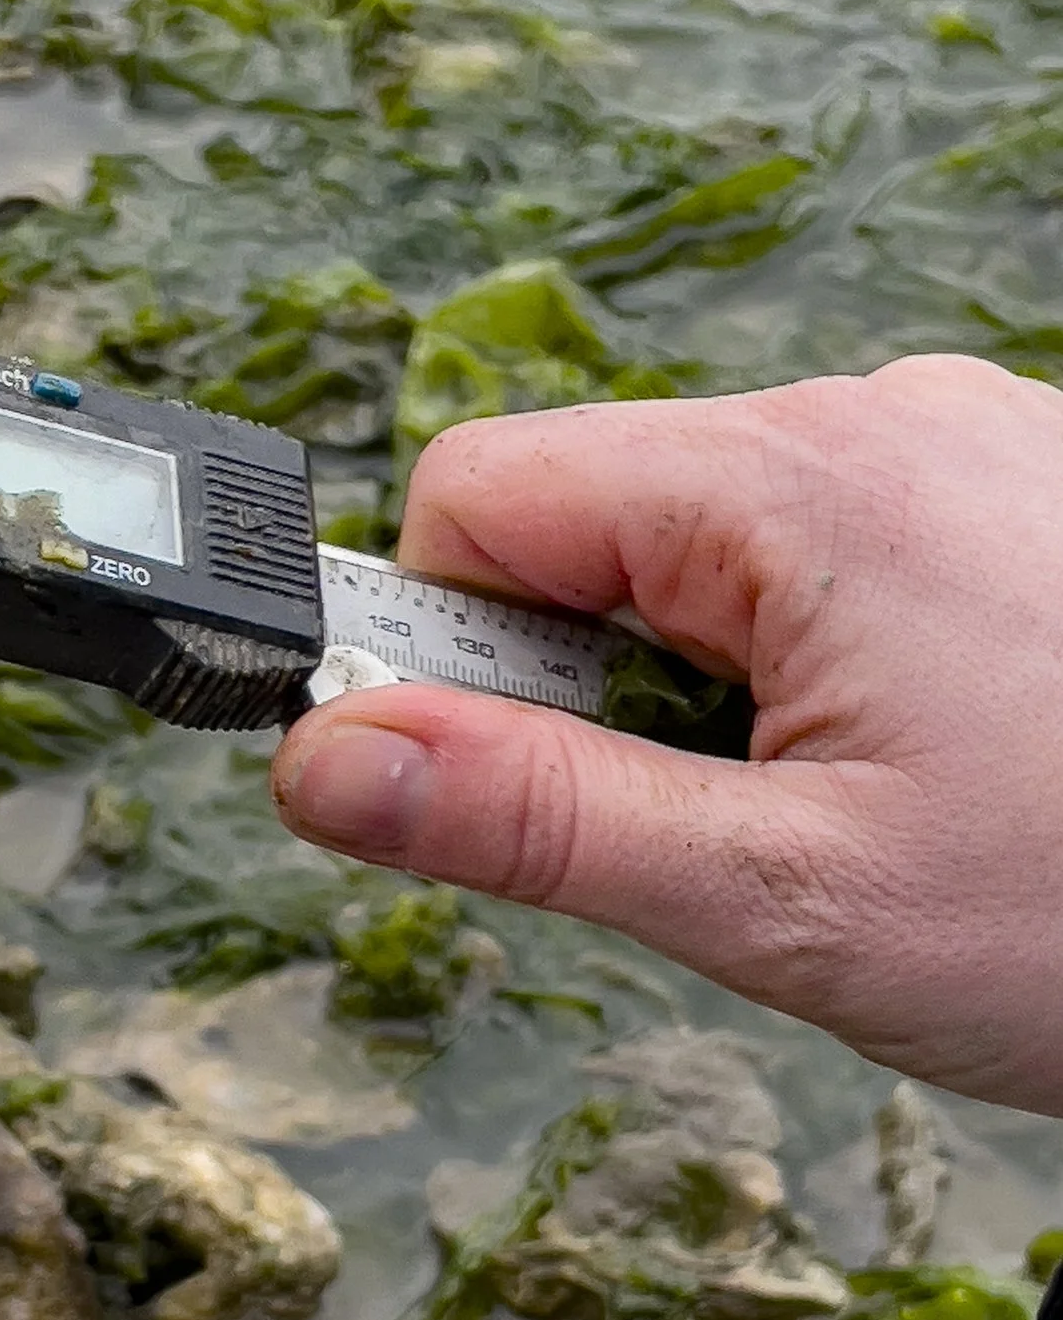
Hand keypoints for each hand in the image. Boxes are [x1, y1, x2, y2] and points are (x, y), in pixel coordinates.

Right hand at [270, 354, 1062, 1115]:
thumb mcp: (782, 899)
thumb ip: (533, 820)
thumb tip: (326, 760)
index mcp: (802, 483)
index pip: (482, 494)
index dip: (442, 654)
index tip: (495, 790)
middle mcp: (880, 421)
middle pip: (594, 518)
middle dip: (591, 683)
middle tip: (710, 834)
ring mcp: (962, 450)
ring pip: (711, 549)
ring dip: (711, 687)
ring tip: (844, 812)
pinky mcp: (1017, 501)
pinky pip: (833, 559)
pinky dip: (820, 668)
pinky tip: (920, 770)